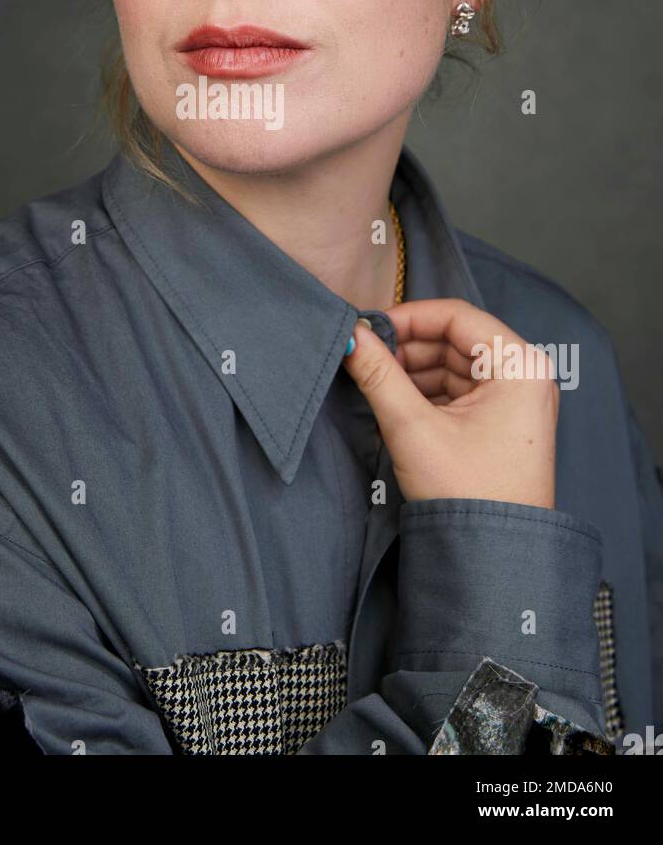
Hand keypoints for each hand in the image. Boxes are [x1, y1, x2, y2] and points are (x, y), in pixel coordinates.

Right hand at [342, 298, 558, 506]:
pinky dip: (427, 391)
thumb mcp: (413, 427)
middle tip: (365, 357)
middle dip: (407, 347)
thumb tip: (350, 337)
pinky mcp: (503, 422)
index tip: (369, 328)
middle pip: (455, 339)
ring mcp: (516, 399)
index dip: (408, 317)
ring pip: (454, 364)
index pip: (457, 316)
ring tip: (375, 383)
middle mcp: (525, 375)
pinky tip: (396, 402)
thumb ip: (378, 375)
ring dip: (413, 370)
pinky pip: (459, 389)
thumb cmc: (468, 495)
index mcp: (519, 366)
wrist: (494, 560)